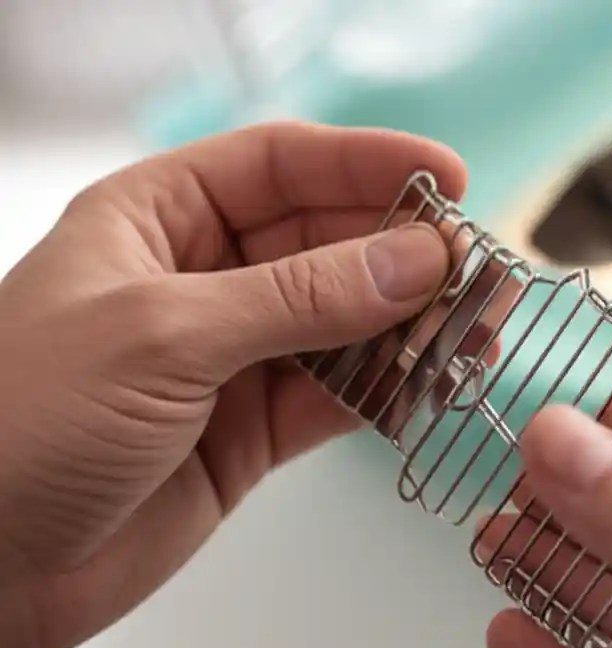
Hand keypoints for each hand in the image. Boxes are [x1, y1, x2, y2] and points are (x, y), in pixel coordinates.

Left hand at [0, 122, 465, 647]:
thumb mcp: (164, 334)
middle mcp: (202, 280)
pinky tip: (434, 385)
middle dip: (405, 253)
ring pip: (346, 323)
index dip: (369, 164)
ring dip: (412, 325)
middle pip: (328, 243)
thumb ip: (300, 298)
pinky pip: (340, 396)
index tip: (450, 180)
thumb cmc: (19, 424)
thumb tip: (415, 260)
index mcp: (157, 219)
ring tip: (478, 332)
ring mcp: (231, 358)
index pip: (282, 165)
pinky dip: (391, 391)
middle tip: (477, 271)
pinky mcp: (251, 432)